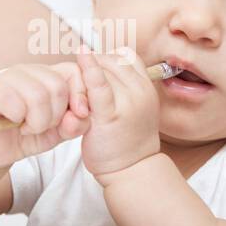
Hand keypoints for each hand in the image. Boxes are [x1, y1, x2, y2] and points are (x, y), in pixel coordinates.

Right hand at [0, 62, 90, 169]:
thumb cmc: (26, 136)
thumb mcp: (59, 133)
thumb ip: (76, 124)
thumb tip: (81, 114)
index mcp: (48, 75)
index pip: (74, 71)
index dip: (80, 94)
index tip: (79, 115)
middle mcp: (28, 71)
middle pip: (57, 86)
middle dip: (55, 116)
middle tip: (43, 126)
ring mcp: (8, 77)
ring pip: (37, 95)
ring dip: (37, 121)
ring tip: (28, 127)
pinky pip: (14, 103)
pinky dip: (18, 120)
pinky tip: (12, 123)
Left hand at [76, 43, 160, 183]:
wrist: (131, 170)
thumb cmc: (126, 140)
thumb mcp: (134, 108)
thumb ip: (124, 88)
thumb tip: (101, 66)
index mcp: (147, 88)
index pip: (127, 57)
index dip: (108, 59)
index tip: (95, 69)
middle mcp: (141, 91)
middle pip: (113, 61)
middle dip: (94, 65)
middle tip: (81, 83)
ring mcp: (129, 102)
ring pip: (104, 69)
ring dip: (86, 73)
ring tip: (79, 93)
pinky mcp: (110, 115)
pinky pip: (99, 84)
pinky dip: (88, 68)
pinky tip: (80, 55)